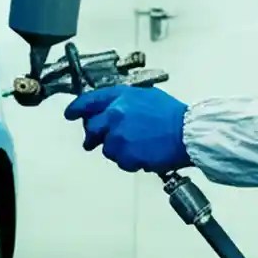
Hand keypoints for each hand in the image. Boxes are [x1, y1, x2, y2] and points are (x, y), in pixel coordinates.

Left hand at [64, 86, 190, 173]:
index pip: (88, 101)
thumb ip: (124, 101)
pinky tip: (145, 153)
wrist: (188, 133)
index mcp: (120, 97)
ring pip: (107, 148)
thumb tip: (108, 109)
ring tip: (139, 145)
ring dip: (118, 149)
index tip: (70, 114)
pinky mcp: (126, 155)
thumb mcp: (146, 96)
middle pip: (91, 129)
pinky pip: (121, 162)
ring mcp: (119, 136)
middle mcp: (115, 115)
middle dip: (94, 136)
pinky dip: (130, 161)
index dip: (76, 108)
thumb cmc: (172, 115)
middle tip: (99, 141)